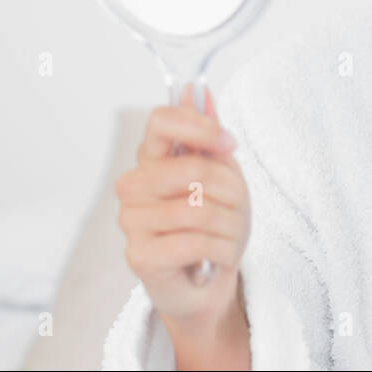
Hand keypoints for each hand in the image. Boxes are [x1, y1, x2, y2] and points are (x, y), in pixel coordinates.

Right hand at [115, 85, 251, 366]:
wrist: (208, 281)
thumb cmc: (214, 225)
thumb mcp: (223, 174)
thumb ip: (208, 134)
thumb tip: (198, 89)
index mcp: (151, 159)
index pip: (161, 120)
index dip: (200, 126)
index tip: (229, 143)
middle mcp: (133, 186)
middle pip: (191, 168)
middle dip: (231, 191)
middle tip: (240, 208)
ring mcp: (131, 221)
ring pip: (198, 209)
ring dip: (232, 226)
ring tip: (231, 237)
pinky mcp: (139, 256)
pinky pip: (194, 242)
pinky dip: (223, 251)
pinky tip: (222, 257)